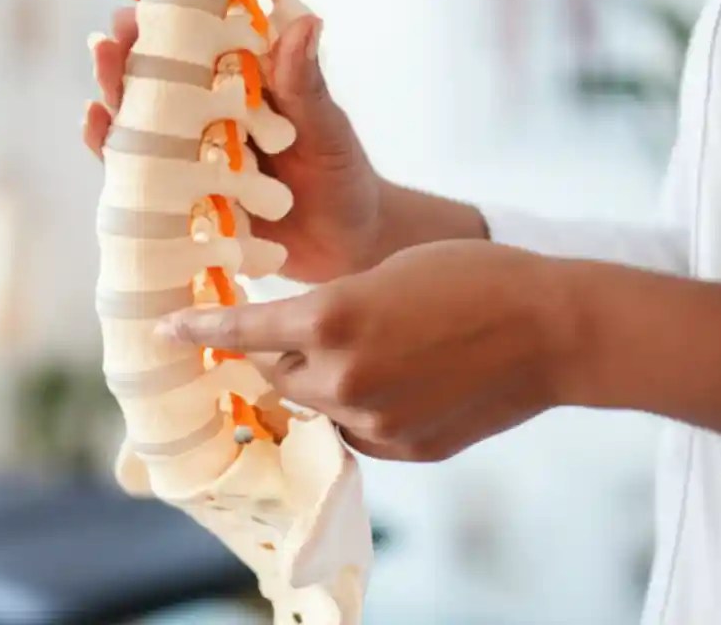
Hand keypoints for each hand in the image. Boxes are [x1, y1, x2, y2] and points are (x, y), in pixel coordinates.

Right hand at [82, 0, 387, 282]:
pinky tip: (96, 122)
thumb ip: (305, 83)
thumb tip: (305, 23)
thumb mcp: (326, 126)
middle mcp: (207, 105)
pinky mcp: (177, 192)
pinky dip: (109, 143)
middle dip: (127, 45)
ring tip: (103, 66)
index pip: (196, 25)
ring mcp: (188, 147)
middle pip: (154, 66)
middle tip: (114, 33)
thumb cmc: (340, 173)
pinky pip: (134, 166)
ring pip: (136, 112)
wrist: (344, 244)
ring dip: (113, 87)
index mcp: (243, 73)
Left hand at [155, 241, 577, 460]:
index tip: (168, 331)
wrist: (552, 328)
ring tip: (370, 350)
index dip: (202, 331)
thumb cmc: (472, 277)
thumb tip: (301, 338)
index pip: (244, 332)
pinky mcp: (403, 448)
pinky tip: (398, 380)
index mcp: (331, 317)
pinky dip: (359, 409)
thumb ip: (334, 308)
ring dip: (323, 381)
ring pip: (317, 405)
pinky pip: (356, 432)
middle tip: (294, 331)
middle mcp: (341, 376)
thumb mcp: (386, 271)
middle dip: (277, 353)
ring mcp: (373, 420)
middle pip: (276, 374)